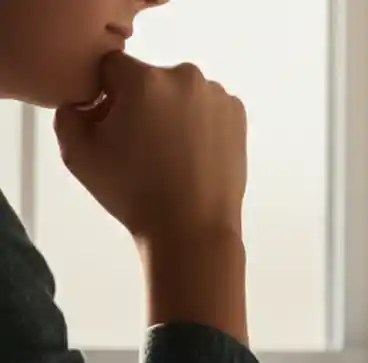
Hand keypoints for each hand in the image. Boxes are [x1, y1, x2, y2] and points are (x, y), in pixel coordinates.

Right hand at [53, 52, 250, 343]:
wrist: (192, 228)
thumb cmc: (134, 194)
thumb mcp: (77, 153)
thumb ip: (68, 113)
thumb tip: (83, 102)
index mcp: (145, 80)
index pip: (111, 67)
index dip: (104, 94)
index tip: (109, 123)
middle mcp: (185, 78)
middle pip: (148, 79)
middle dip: (139, 103)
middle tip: (138, 145)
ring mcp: (216, 96)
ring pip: (179, 93)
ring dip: (170, 111)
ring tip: (167, 154)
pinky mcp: (237, 115)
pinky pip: (205, 108)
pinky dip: (197, 123)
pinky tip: (190, 155)